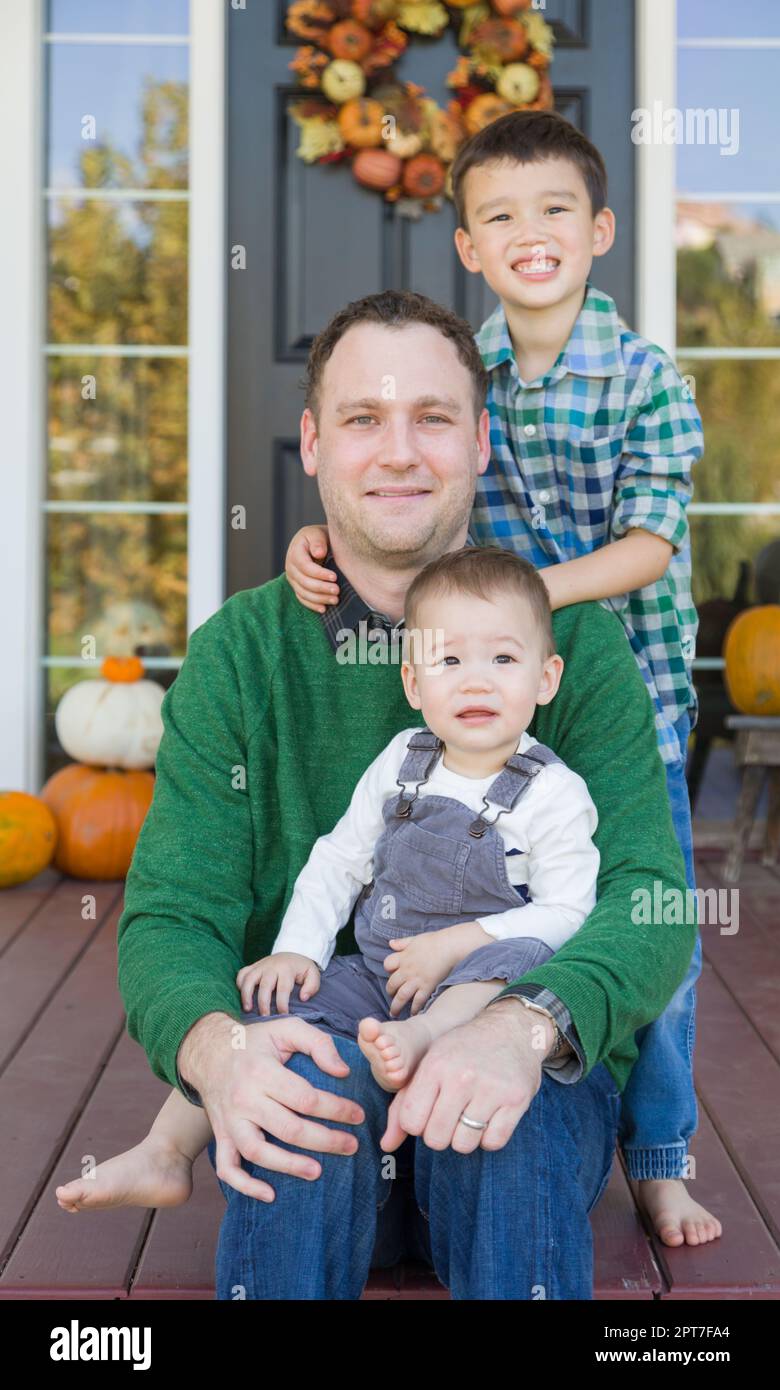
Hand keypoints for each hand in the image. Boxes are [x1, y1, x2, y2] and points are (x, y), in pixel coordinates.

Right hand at [178, 1011, 364, 1201]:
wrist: (209, 1051)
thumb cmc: (255, 1041)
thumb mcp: (286, 1029)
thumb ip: (318, 1043)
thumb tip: (343, 1072)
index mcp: (262, 1072)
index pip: (305, 1099)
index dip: (336, 1109)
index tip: (359, 1115)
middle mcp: (244, 1099)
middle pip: (288, 1129)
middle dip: (325, 1141)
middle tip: (352, 1146)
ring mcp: (230, 1121)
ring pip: (258, 1152)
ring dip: (290, 1166)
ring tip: (318, 1172)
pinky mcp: (221, 1135)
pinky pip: (227, 1168)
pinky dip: (245, 1186)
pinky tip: (270, 1194)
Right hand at [236, 952, 319, 1014]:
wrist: (291, 953)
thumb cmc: (301, 969)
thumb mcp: (312, 974)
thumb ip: (312, 986)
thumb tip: (303, 998)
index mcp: (287, 969)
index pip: (283, 989)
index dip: (282, 1004)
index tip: (283, 1016)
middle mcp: (271, 966)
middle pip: (264, 985)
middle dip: (263, 1003)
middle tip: (265, 1017)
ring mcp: (260, 965)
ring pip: (249, 979)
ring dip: (246, 995)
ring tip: (247, 1010)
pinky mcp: (252, 966)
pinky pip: (242, 974)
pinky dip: (239, 985)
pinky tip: (242, 997)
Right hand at [284, 524, 338, 612]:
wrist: (313, 543)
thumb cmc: (317, 538)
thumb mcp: (317, 534)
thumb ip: (318, 542)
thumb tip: (318, 553)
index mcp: (295, 553)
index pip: (305, 567)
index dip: (319, 574)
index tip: (334, 577)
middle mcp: (290, 567)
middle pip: (304, 582)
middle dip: (321, 588)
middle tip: (337, 591)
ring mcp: (293, 579)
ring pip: (304, 593)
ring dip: (319, 599)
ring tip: (335, 600)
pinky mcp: (297, 587)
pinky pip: (302, 598)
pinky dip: (312, 605)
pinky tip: (323, 609)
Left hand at [380, 998, 553, 1153]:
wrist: (512, 1028)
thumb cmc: (464, 1050)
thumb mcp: (430, 1065)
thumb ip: (403, 1104)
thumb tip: (386, 1145)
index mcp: (435, 1066)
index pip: (411, 1121)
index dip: (417, 1124)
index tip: (429, 1111)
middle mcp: (461, 1077)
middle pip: (436, 1138)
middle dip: (440, 1134)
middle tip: (451, 1115)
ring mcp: (491, 1088)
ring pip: (464, 1144)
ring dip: (465, 1137)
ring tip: (470, 1114)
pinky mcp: (516, 1099)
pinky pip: (493, 1142)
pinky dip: (489, 1137)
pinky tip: (489, 1116)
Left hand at [383, 922, 491, 1017]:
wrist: (449, 947)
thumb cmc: (434, 941)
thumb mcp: (415, 939)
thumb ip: (402, 943)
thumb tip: (390, 943)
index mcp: (403, 957)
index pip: (388, 965)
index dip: (388, 969)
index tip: (392, 973)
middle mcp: (407, 970)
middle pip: (392, 984)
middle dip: (390, 991)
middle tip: (391, 996)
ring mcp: (416, 980)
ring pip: (401, 996)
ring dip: (396, 1006)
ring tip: (394, 1012)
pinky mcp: (427, 987)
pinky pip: (418, 1001)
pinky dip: (414, 1009)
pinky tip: (413, 1014)